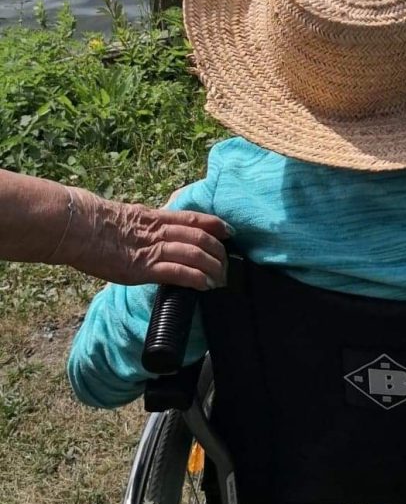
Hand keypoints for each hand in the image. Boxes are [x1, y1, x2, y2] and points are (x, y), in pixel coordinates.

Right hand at [62, 193, 229, 290]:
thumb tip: (155, 232)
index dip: (215, 225)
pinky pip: (178, 272)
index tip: (228, 232)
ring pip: (195, 254)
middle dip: (219, 252)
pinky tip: (206, 285)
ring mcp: (153, 250)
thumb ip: (146, 226)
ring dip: (213, 267)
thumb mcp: (128, 219)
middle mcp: (160, 231)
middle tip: (227, 264)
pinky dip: (196, 278)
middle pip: (201, 237)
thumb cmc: (95, 225)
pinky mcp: (144, 269)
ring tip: (221, 278)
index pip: (195, 218)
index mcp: (157, 217)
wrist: (79, 228)